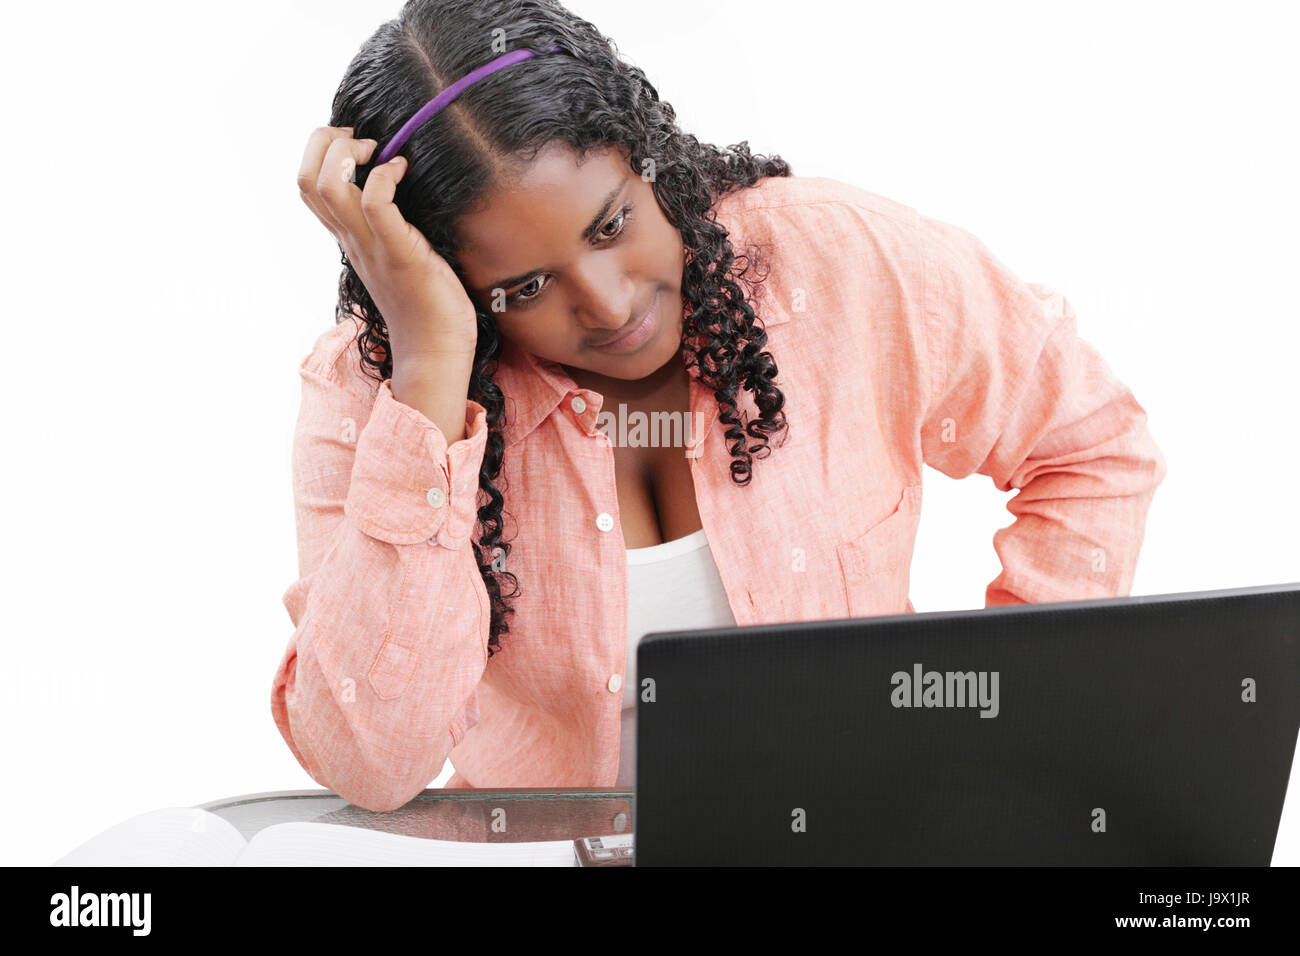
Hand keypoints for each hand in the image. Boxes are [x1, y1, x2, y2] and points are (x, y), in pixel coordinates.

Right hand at [296, 126, 479, 363]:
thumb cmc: (428, 305)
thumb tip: (402, 195)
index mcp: (349, 239)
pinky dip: (385, 176)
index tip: (358, 145)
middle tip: (363, 140)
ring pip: (329, 187)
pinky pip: (376, 204)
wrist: (436, 352)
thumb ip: (390, 229)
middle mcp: (352, 240)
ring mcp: (371, 247)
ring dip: (348, 153)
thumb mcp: (398, 256)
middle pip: (306, 180)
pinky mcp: (399, 254)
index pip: (308, 188)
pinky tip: (403, 170)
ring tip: (378, 150)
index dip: (321, 153)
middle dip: (326, 142)